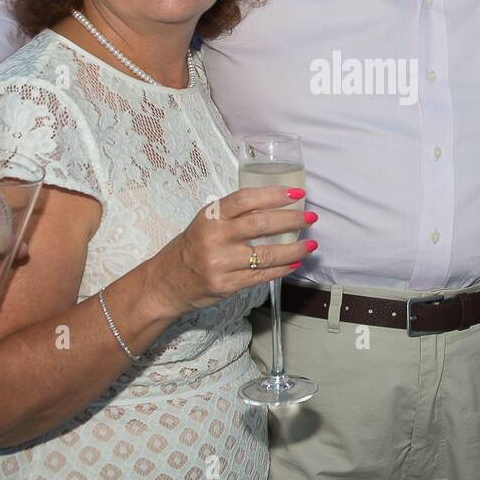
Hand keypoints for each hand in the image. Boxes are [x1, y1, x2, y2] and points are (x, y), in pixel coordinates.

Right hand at [147, 188, 317, 314]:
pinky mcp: (227, 285)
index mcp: (211, 216)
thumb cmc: (193, 247)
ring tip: (311, 244)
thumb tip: (276, 206)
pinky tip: (295, 263)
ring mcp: (221, 263)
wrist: (168, 282)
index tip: (296, 194)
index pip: (245, 199)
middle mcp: (215, 237)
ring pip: (266, 254)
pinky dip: (283, 269)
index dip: (273, 194)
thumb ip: (234, 214)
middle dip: (291, 220)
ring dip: (294, 249)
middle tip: (310, 217)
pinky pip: (262, 276)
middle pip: (260, 224)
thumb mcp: (206, 222)